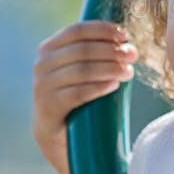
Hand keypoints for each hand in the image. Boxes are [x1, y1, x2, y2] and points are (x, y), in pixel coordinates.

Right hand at [32, 21, 138, 173]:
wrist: (66, 144)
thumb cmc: (82, 102)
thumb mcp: (86, 72)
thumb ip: (96, 52)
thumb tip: (126, 39)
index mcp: (49, 50)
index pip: (76, 31)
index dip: (102, 30)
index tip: (124, 35)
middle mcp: (41, 67)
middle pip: (81, 50)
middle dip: (111, 50)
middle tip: (132, 56)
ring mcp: (41, 89)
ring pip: (80, 70)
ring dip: (109, 67)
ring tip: (129, 72)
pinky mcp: (47, 111)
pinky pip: (76, 94)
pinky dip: (97, 87)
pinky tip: (114, 85)